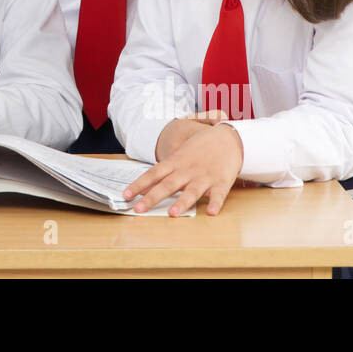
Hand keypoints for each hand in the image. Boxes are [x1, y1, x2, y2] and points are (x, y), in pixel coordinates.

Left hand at [123, 123, 243, 216]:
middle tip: (138, 209)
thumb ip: (165, 171)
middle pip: (167, 185)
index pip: (153, 174)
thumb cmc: (200, 148)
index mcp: (175, 163)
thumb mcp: (180, 156)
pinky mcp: (221, 181)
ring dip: (182, 202)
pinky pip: (218, 194)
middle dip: (152, 197)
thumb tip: (146, 186)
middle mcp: (187, 170)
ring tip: (172, 214)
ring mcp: (204, 176)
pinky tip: (211, 212)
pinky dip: (215, 203)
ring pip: (191, 191)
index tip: (126, 196)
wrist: (227, 137)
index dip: (138, 185)